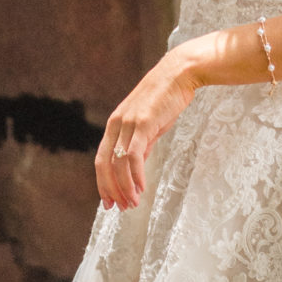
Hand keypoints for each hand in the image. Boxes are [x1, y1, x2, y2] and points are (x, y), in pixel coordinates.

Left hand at [96, 45, 204, 210]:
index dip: (103, 182)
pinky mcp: (143, 123)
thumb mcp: (149, 125)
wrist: (179, 73)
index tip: (109, 201)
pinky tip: (141, 188)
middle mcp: (117, 124)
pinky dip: (135, 175)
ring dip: (124, 187)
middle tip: (118, 208)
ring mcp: (128, 123)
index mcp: (115, 125)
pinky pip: (134, 156)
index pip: (101, 159)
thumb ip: (141, 145)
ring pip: (118, 163)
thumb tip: (136, 167)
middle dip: (110, 189)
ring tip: (132, 203)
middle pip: (104, 164)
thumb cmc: (166, 99)